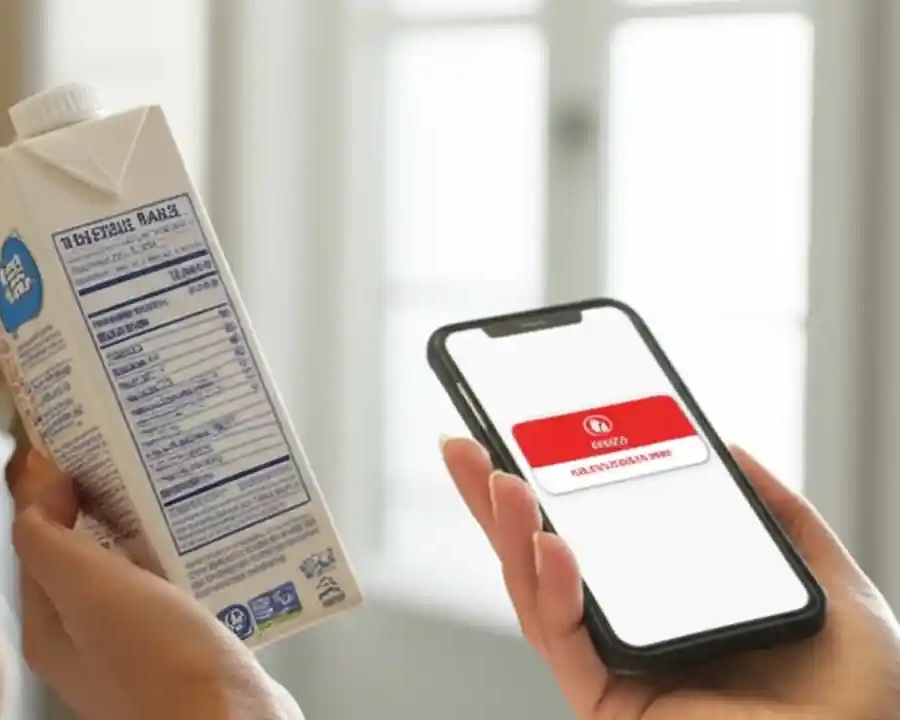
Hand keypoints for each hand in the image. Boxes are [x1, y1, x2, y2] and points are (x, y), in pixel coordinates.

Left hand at [5, 446, 303, 719]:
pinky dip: (188, 564)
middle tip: (137, 461)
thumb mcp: (87, 588)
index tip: (86, 448)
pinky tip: (210, 543)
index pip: (38, 542)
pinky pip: (179, 595)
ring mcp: (137, 652)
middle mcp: (86, 645)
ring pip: (136, 573)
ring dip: (153, 533)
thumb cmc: (158, 661)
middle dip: (108, 507)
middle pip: (88, 556)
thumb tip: (42, 491)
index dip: (54, 492)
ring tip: (179, 493)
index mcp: (49, 630)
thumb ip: (46, 538)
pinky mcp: (185, 655)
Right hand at [442, 437, 899, 718]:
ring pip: (537, 596)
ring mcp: (614, 670)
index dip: (551, 487)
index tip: (523, 431)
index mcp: (667, 602)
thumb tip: (729, 449)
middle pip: (543, 559)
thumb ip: (781, 516)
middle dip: (494, 500)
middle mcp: (630, 634)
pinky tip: (552, 543)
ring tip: (500, 477)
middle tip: (465, 443)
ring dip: (511, 532)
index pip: (593, 536)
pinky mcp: (608, 706)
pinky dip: (553, 589)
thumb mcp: (828, 581)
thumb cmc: (858, 704)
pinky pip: (566, 642)